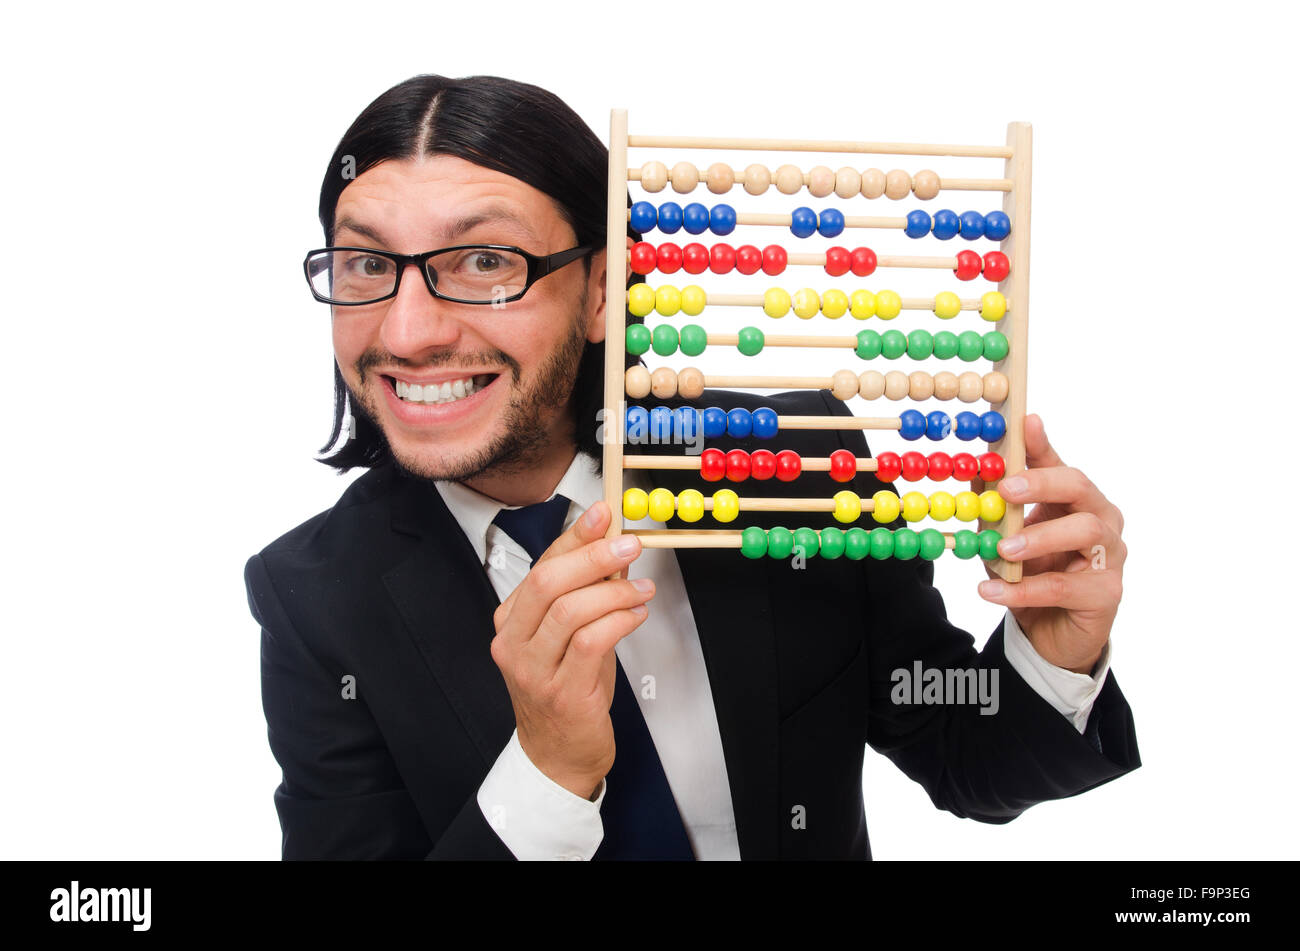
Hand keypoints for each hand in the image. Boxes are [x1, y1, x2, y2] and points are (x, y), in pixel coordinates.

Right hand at [489, 501, 652, 798]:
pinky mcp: (561, 692)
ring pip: (570, 611)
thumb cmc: (567, 690)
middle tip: (629, 544)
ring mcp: (533, 670)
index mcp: (512, 620)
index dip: (575, 536)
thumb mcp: (572, 635)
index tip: (604, 514)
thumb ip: (588, 594)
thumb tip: (614, 549)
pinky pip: (590, 643)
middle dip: (593, 556)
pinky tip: (635, 616)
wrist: (558, 755)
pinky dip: (618, 622)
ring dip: (614, 592)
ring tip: (642, 589)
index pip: (542, 565)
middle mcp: (514, 642)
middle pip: (548, 583)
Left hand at [977, 414, 1125, 674]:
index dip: (1041, 444)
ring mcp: (1110, 554)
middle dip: (1043, 482)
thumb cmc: (1030, 575)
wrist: (1048, 633)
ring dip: (1038, 537)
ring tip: (1001, 549)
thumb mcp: (1003, 538)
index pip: (1059, 464)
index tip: (1023, 423)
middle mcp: (1100, 519)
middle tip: (1006, 490)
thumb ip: (994, 510)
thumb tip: (975, 472)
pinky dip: (1022, 590)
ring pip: (1084, 532)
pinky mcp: (1106, 592)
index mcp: (1074, 501)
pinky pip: (1064, 587)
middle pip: (1080, 487)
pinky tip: (990, 591)